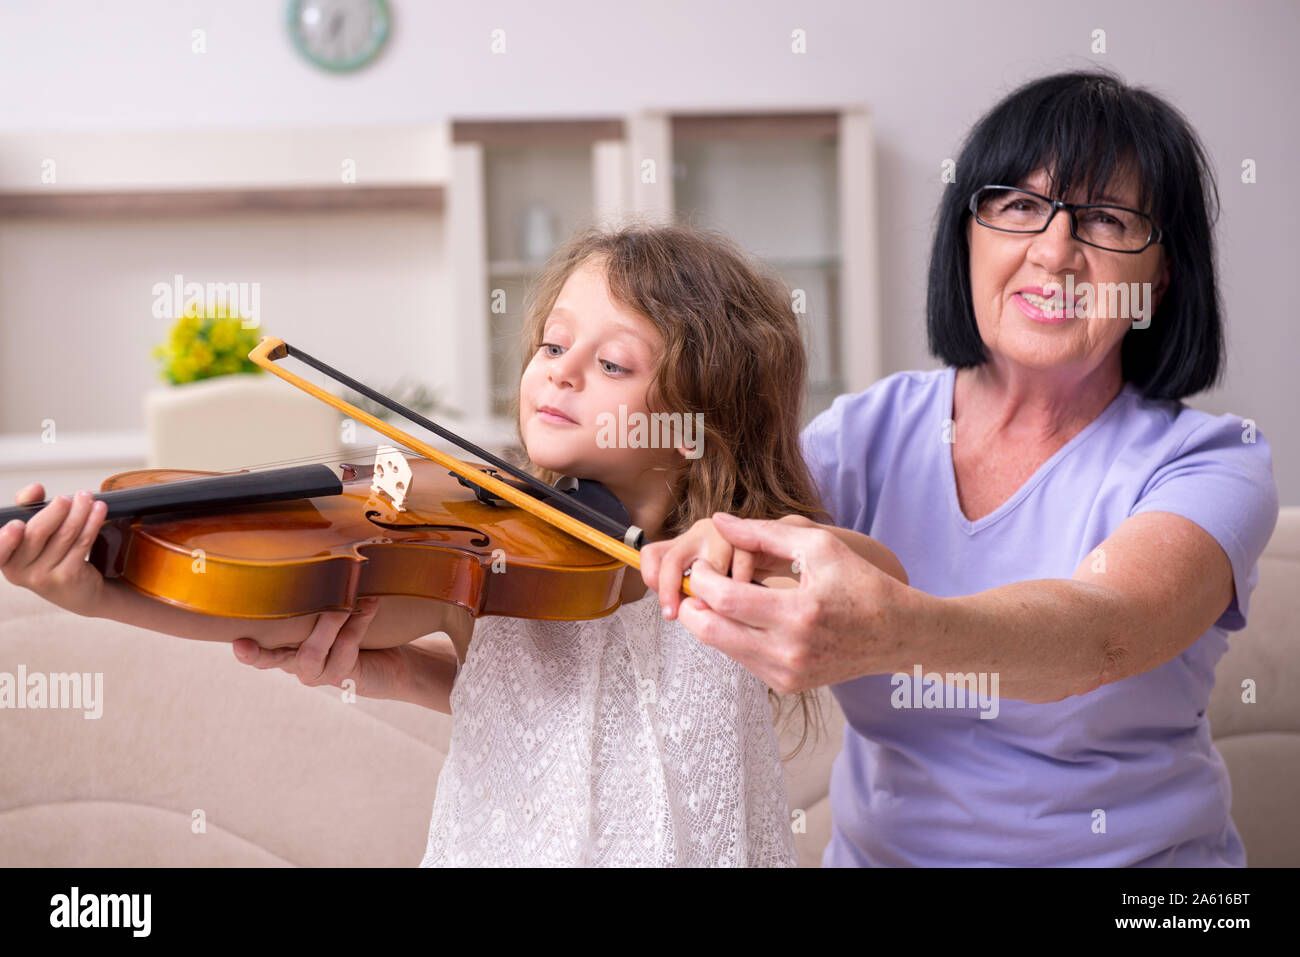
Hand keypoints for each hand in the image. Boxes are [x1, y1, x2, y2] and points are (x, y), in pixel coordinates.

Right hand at [0, 483, 108, 617]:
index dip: (5, 540)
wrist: (76, 592)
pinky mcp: (69, 576)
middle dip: (56, 510)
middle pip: (38, 533)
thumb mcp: (31, 534)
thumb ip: (27, 507)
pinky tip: (98, 509)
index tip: (16, 525)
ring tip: (86, 497)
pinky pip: (82, 542)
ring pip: (65, 535)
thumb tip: (34, 489)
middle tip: (68, 498)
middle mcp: (19, 571)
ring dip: (79, 511)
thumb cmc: (48, 556)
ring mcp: (44, 576)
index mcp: (5, 559)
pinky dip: (92, 522)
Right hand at [231, 597, 418, 700]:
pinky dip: (358, 623)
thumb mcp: (336, 614)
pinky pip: (345, 648)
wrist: (393, 664)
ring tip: (347, 599)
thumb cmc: (358, 633)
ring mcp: (320, 675)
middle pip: (277, 658)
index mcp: (289, 648)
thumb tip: (331, 562)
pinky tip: (370, 604)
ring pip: (313, 651)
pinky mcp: (344, 677)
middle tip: (258, 637)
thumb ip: (325, 598)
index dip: (249, 651)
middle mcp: (299, 666)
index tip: (237, 644)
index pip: (262, 650)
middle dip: (265, 649)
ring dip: (329, 622)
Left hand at [670, 513, 916, 693]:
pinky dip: (733, 636)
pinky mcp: (786, 685)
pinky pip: (742, 659)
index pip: (725, 600)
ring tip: (718, 595)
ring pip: (722, 648)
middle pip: (711, 631)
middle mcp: (790, 651)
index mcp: (799, 614)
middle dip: (692, 606)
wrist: (897, 635)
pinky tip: (744, 616)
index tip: (701, 564)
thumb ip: (764, 532)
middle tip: (694, 584)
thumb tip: (720, 521)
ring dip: (710, 620)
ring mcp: (787, 674)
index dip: (702, 579)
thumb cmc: (861, 583)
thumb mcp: (819, 546)